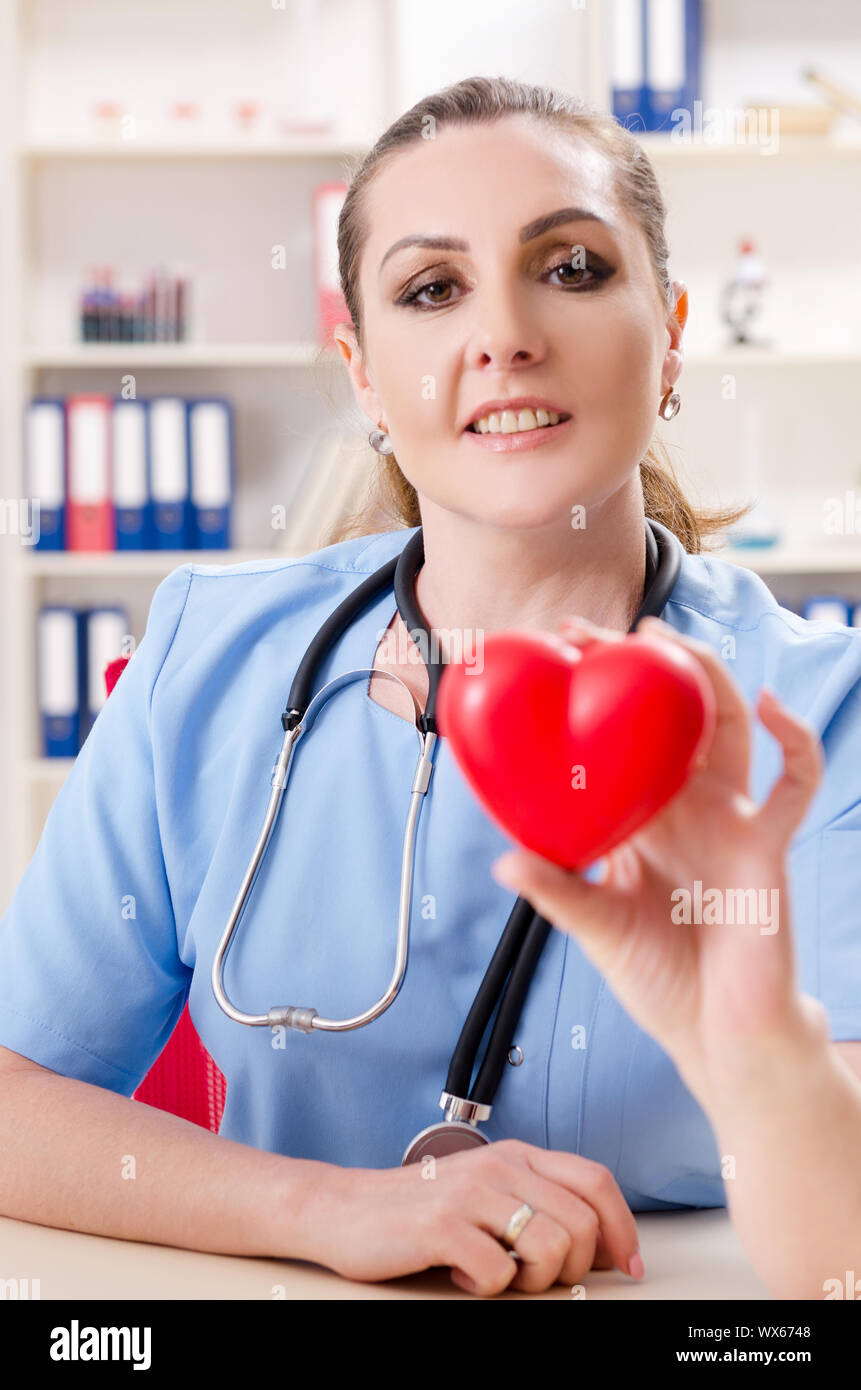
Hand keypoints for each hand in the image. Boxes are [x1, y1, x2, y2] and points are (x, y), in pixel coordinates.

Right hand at [304, 1139, 642, 1295]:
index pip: (595, 1181)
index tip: (627, 1266)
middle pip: (582, 1222)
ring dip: (533, 1280)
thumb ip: (536, 1201)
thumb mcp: (486, 1189)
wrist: (345, 1207)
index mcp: (517, 1155)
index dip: (623, 1228)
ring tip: (499, 1275)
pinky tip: (464, 1277)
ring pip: (551, 1248)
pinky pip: (499, 1272)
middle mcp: (499, 1166)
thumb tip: (599, 1244)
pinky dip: (487, 1289)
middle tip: (537, 1278)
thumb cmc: (419, 1207)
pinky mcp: (443, 1226)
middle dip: (574, 1267)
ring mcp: (471, 1194)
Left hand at [490, 614, 825, 1089]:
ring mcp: (729, 819)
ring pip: (725, 728)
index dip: (588, 702)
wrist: (721, 1034)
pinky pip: (794, 780)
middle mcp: (685, 810)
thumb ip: (559, 893)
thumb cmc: (661, 982)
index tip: (550, 662)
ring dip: (701, 677)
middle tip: (591, 632)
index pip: (615, 745)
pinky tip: (769, 703)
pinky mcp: (767, 842)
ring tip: (664, 638)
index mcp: (642, 823)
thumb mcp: (598, 930)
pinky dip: (792, 737)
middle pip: (667, 719)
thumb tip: (504, 861)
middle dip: (636, 670)